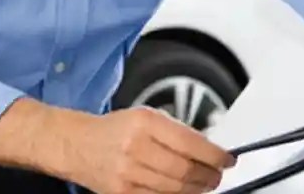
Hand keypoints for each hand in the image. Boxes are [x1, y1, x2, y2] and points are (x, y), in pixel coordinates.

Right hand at [67, 107, 235, 193]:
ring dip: (196, 189)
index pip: (191, 142)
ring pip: (174, 188)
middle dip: (208, 175)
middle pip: (184, 169)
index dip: (214, 155)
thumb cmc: (115, 129)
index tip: (227, 159)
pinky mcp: (121, 193)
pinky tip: (184, 191)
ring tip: (205, 184)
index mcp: (145, 123)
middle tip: (217, 174)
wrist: (76, 145)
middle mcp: (136, 147)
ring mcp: (127, 173)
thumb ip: (177, 132)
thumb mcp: (147, 117)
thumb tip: (209, 149)